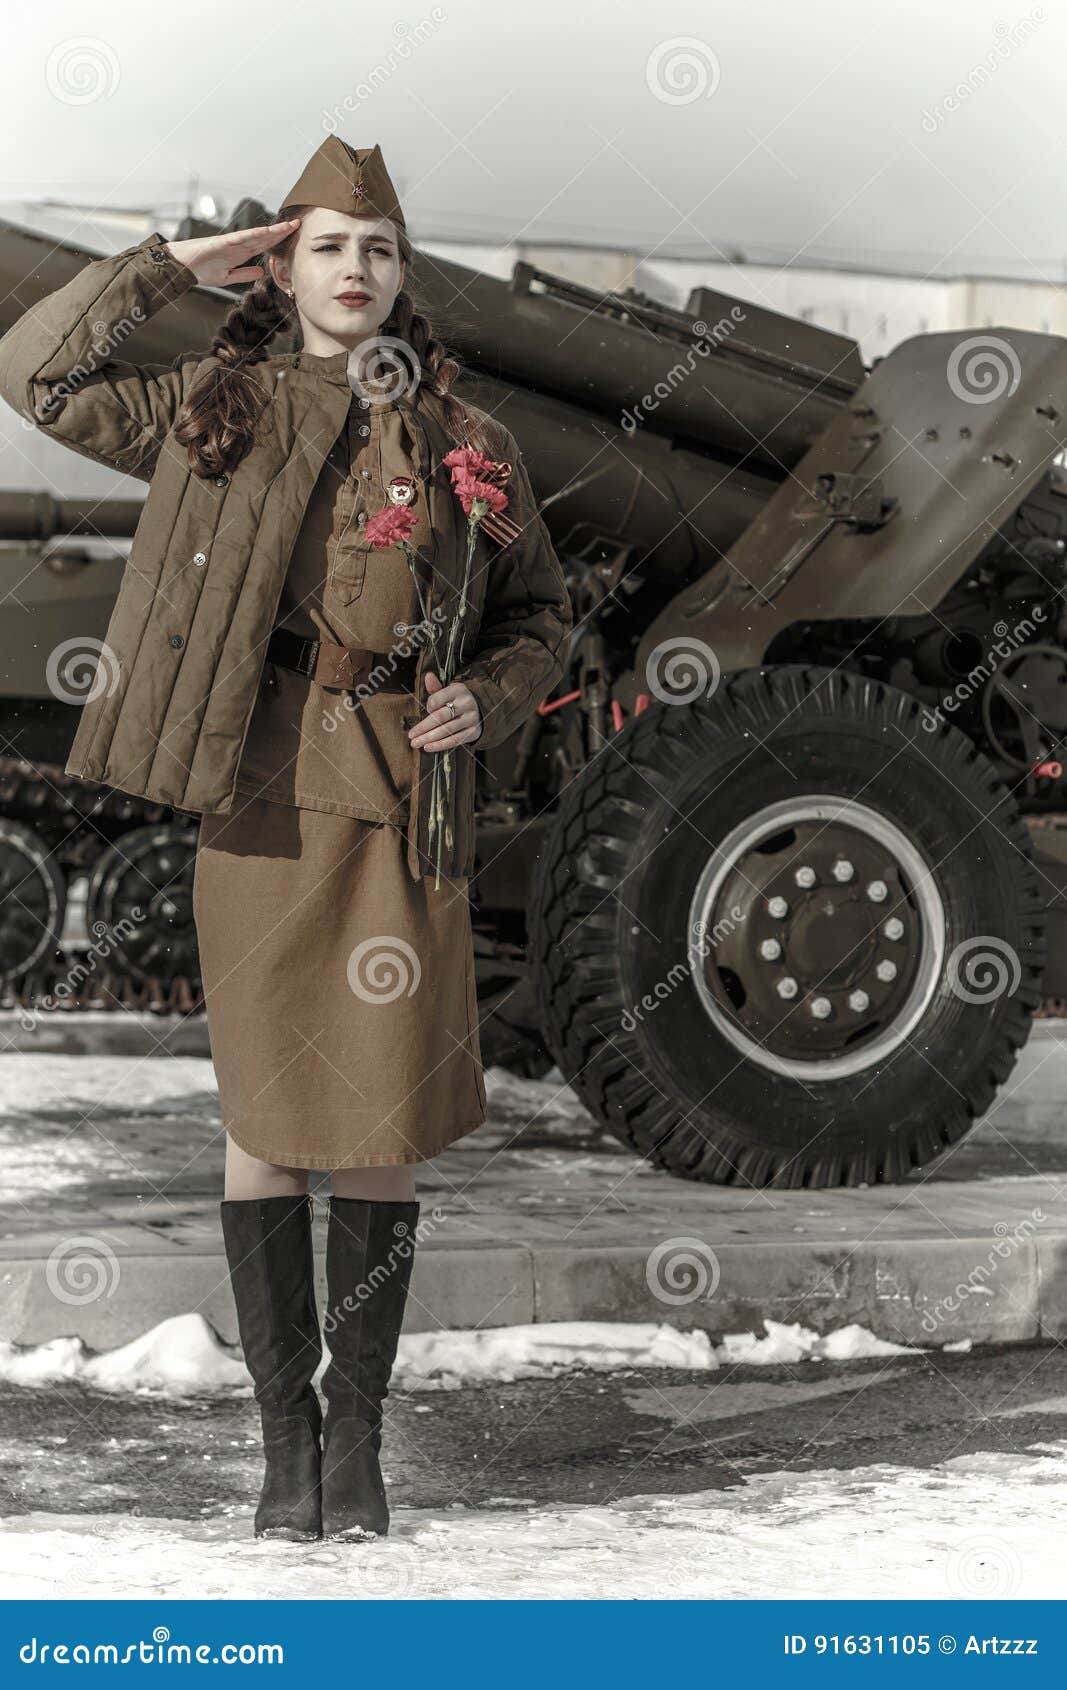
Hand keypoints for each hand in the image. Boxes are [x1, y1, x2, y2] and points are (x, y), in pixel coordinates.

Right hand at [164, 220, 301, 288]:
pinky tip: (265, 232)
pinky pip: (240, 237)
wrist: (182, 267)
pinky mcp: (222, 242)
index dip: (279, 241)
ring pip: (256, 235)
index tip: (294, 236)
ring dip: (271, 231)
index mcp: (241, 253)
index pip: (264, 245)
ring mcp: (231, 243)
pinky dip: (252, 234)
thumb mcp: (227, 277)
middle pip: (265, 237)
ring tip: (287, 226)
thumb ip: (244, 274)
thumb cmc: (201, 270)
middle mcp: (239, 246)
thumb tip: (261, 270)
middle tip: (298, 224)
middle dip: (281, 232)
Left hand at [408, 672, 481, 750]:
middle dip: (423, 727)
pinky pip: (455, 740)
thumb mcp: (448, 690)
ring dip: (429, 738)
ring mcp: (471, 719)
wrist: (480, 708)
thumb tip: (428, 676)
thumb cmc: (457, 700)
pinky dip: (440, 745)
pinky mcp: (474, 731)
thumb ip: (436, 688)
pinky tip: (429, 747)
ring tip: (416, 743)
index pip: (437, 699)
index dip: (428, 706)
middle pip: (440, 717)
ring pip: (447, 730)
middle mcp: (466, 704)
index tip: (425, 711)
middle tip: (411, 735)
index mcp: (458, 690)